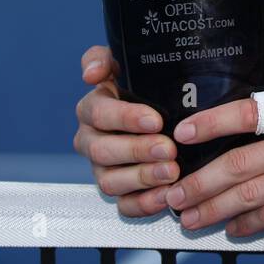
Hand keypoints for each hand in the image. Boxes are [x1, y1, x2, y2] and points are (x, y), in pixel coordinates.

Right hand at [72, 45, 179, 216]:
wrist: (166, 115)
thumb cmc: (144, 86)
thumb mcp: (126, 64)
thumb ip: (103, 58)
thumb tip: (91, 73)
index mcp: (93, 109)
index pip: (99, 113)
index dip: (126, 118)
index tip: (156, 120)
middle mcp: (92, 141)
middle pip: (103, 151)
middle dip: (137, 150)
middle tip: (168, 148)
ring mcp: (104, 169)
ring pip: (110, 181)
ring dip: (142, 178)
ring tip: (171, 172)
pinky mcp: (120, 192)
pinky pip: (124, 205)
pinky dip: (144, 203)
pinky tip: (166, 196)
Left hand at [164, 94, 263, 234]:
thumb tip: (251, 137)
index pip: (250, 111)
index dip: (212, 122)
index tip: (184, 132)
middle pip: (239, 162)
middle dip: (199, 181)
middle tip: (174, 193)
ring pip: (250, 194)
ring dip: (214, 209)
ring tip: (191, 216)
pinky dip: (248, 224)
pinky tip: (234, 228)